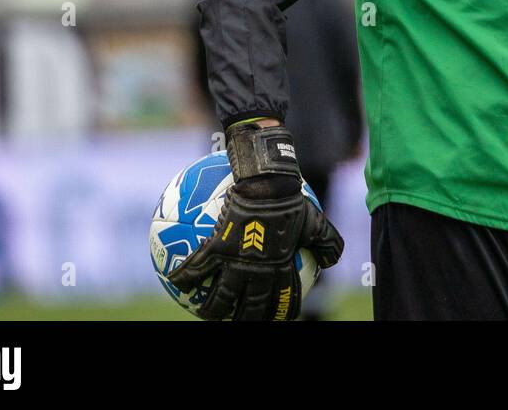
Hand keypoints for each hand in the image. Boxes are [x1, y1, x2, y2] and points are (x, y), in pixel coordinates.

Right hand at [168, 123, 343, 319]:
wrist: (265, 184)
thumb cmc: (292, 199)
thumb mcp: (316, 222)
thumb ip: (327, 243)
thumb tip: (333, 260)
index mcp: (281, 267)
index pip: (282, 300)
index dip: (280, 314)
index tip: (276, 320)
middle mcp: (258, 271)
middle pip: (249, 308)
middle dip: (243, 320)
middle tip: (236, 324)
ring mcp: (236, 263)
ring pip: (220, 298)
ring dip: (211, 309)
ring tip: (205, 314)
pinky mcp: (216, 249)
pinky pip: (196, 268)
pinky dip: (184, 276)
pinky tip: (174, 281)